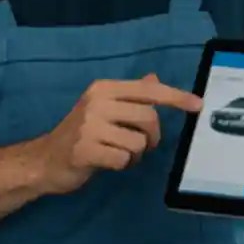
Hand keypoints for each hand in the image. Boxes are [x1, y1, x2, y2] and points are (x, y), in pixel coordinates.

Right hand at [32, 74, 201, 195]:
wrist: (44, 160)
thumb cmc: (80, 134)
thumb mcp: (103, 109)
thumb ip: (130, 96)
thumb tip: (154, 78)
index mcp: (103, 89)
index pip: (148, 90)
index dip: (176, 97)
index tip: (198, 105)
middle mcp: (97, 102)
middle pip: (149, 117)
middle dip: (153, 136)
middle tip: (142, 146)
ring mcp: (90, 126)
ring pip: (139, 141)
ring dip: (136, 154)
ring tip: (120, 154)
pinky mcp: (85, 150)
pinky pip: (124, 159)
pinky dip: (123, 165)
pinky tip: (109, 163)